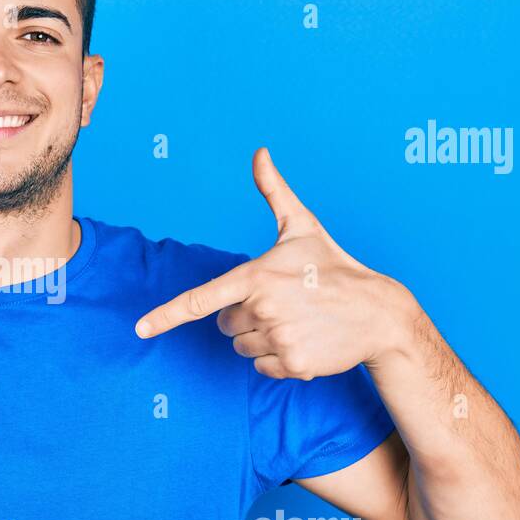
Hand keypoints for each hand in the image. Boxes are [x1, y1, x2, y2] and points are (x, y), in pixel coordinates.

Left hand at [133, 147, 414, 379]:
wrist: (378, 313)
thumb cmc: (333, 266)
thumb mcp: (303, 226)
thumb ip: (274, 192)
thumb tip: (259, 152)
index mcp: (257, 275)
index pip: (203, 299)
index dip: (167, 315)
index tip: (140, 329)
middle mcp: (264, 308)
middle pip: (224, 324)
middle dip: (243, 315)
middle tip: (280, 303)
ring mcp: (279, 338)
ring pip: (241, 347)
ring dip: (260, 337)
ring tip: (294, 320)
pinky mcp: (293, 365)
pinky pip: (261, 367)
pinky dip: (277, 359)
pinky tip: (303, 340)